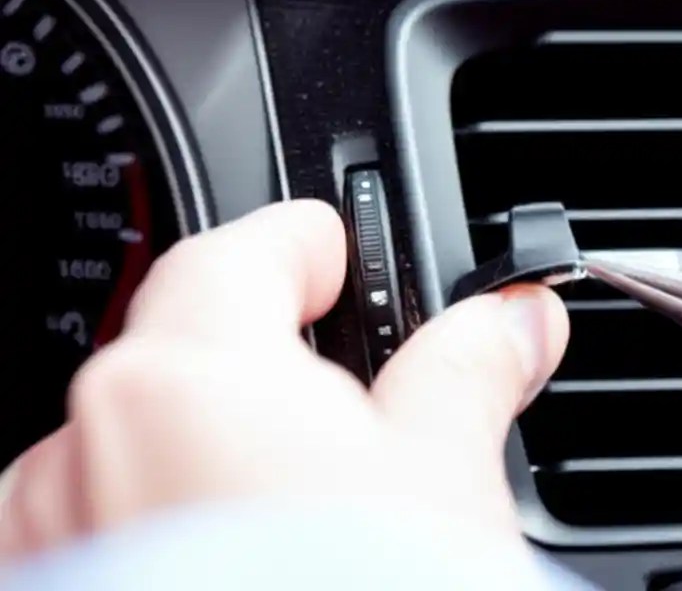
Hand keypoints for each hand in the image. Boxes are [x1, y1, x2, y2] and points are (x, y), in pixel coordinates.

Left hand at [0, 200, 568, 566]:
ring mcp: (50, 534)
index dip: (302, 243)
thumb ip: (469, 369)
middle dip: (274, 372)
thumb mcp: (443, 478)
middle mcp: (86, 447)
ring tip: (310, 518)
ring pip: (143, 457)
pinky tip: (247, 573)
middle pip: (189, 359)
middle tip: (362, 401)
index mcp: (187, 378)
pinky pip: (109, 534)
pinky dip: (172, 531)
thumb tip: (513, 318)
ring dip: (218, 461)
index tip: (335, 247)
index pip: (239, 254)